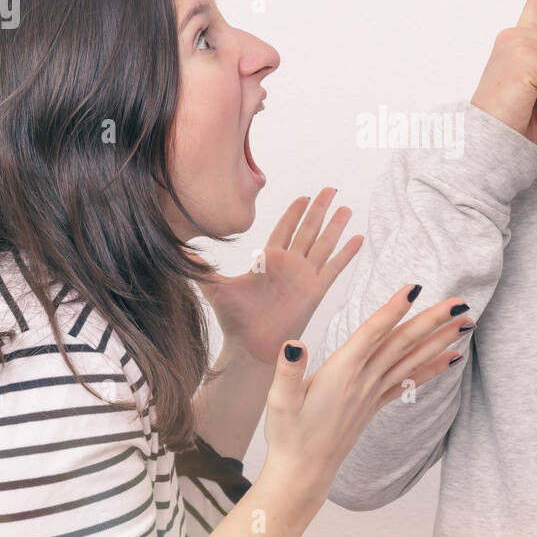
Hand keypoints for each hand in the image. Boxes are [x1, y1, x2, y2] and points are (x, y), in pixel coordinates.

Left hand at [198, 187, 362, 364]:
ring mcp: (304, 277)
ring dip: (335, 226)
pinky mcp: (315, 291)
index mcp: (268, 260)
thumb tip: (179, 252)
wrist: (250, 347)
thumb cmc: (234, 320)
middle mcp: (289, 265)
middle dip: (319, 209)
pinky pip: (333, 268)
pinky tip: (357, 238)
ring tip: (346, 208)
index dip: (294, 212)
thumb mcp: (215, 288)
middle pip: (308, 230)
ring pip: (323, 244)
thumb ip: (203, 268)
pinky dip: (346, 253)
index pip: (284, 229)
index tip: (304, 196)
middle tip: (331, 189)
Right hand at [261, 286, 473, 502]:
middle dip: (432, 321)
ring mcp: (372, 393)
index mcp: (340, 372)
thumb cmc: (288, 435)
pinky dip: (433, 368)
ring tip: (466, 323)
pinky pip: (410, 382)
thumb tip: (293, 345)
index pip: (371, 334)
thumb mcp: (279, 401)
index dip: (392, 310)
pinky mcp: (375, 404)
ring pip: (411, 360)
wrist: (303, 472)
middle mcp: (363, 380)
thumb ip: (287, 372)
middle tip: (461, 302)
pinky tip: (453, 358)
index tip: (414, 288)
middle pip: (402, 343)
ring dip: (440, 340)